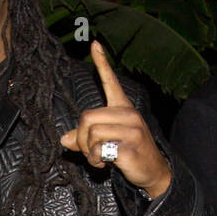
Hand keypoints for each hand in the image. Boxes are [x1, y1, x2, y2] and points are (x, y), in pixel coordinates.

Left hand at [60, 41, 170, 197]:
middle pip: (86, 117)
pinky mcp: (130, 145)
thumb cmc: (129, 153)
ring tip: (99, 157)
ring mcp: (131, 129)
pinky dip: (95, 160)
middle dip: (81, 138)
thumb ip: (85, 138)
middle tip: (89, 150)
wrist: (153, 171)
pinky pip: (99, 149)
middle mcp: (128, 113)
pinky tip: (105, 163)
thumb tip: (63, 140)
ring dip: (88, 152)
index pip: (110, 82)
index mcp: (122, 108)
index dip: (102, 63)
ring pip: (91, 134)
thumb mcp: (107, 142)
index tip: (94, 44)